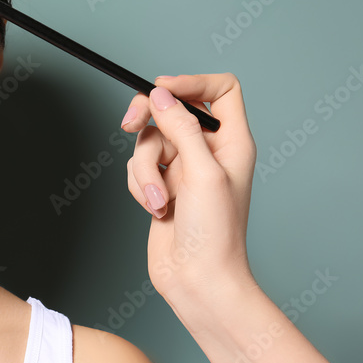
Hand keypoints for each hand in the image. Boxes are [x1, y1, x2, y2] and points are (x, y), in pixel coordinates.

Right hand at [120, 73, 258, 307]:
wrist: (198, 280)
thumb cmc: (215, 235)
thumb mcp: (202, 173)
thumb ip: (181, 128)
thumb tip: (160, 95)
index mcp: (232, 142)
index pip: (220, 89)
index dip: (191, 82)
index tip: (162, 89)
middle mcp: (208, 151)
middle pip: (171, 109)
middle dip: (148, 119)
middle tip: (130, 123)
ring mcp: (182, 169)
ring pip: (148, 142)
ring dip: (145, 172)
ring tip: (159, 201)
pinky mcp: (160, 186)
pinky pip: (137, 168)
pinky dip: (140, 187)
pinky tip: (155, 209)